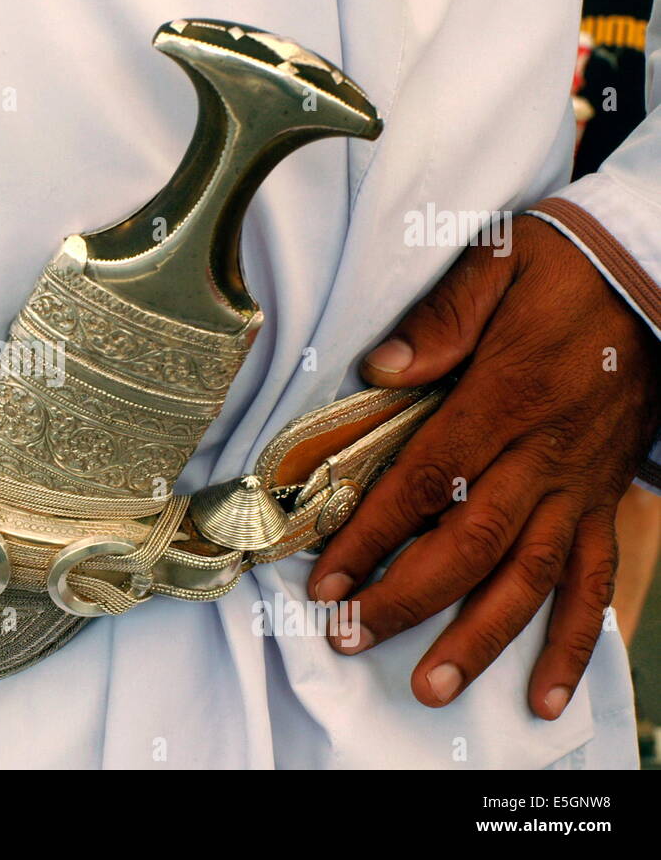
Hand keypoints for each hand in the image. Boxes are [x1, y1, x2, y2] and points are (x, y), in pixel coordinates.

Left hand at [307, 215, 660, 717]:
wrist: (649, 273)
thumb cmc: (559, 269)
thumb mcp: (497, 264)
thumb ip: (441, 318)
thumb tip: (380, 367)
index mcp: (507, 398)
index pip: (426, 481)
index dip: (372, 534)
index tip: (326, 577)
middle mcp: (544, 455)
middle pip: (470, 543)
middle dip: (407, 598)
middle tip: (349, 636)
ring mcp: (578, 486)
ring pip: (530, 577)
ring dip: (480, 637)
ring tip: (432, 685)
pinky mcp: (603, 500)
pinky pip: (593, 579)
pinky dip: (573, 640)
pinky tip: (543, 690)